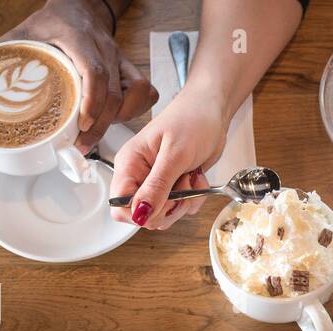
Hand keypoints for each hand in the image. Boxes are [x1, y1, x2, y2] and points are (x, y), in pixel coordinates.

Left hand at [1, 0, 156, 149]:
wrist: (81, 6)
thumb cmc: (53, 22)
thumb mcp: (24, 31)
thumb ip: (0, 50)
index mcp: (79, 39)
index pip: (95, 71)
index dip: (92, 100)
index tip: (82, 123)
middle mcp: (105, 50)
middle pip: (114, 92)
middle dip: (101, 124)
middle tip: (82, 144)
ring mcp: (120, 60)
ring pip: (134, 93)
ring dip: (118, 120)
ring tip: (96, 136)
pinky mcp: (129, 69)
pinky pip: (144, 91)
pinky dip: (135, 110)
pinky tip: (118, 120)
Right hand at [108, 88, 225, 227]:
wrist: (213, 112)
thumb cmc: (192, 120)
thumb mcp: (174, 154)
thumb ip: (157, 187)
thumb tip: (139, 215)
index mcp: (129, 164)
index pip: (119, 206)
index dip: (140, 213)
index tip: (163, 202)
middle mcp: (140, 176)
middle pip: (144, 216)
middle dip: (168, 208)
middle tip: (182, 185)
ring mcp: (157, 183)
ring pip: (164, 215)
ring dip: (184, 202)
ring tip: (191, 176)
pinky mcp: (174, 187)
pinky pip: (181, 208)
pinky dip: (194, 198)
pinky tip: (197, 177)